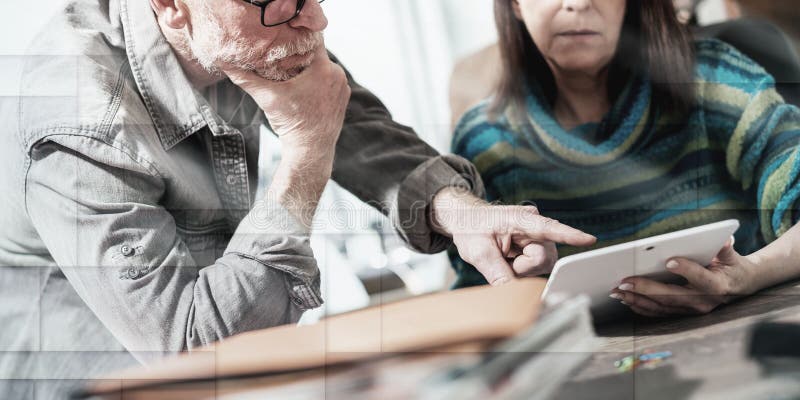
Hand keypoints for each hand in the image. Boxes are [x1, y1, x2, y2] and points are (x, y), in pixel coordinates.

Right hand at [222, 41, 350, 156]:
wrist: (310, 151)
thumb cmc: (292, 125)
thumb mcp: (267, 98)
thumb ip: (246, 79)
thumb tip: (224, 63)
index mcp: (323, 68)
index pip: (311, 39)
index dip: (296, 37)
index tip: (283, 40)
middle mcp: (338, 74)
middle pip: (317, 54)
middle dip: (301, 54)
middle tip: (283, 57)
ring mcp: (342, 86)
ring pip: (324, 67)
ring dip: (310, 68)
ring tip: (293, 73)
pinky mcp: (343, 98)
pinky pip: (330, 81)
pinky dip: (319, 81)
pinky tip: (305, 88)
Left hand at [431, 189, 596, 284]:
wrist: (466, 221)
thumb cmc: (472, 229)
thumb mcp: (478, 252)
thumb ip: (497, 272)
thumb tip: (512, 293)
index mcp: (522, 219)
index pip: (549, 229)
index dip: (570, 236)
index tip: (589, 240)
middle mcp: (536, 227)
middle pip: (544, 258)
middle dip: (523, 267)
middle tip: (502, 259)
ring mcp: (538, 237)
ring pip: (541, 265)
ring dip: (522, 268)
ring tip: (505, 256)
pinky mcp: (537, 247)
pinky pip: (536, 267)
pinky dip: (521, 268)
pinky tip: (510, 258)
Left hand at [611, 240, 758, 316]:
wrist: (739, 287)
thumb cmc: (732, 267)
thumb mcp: (733, 257)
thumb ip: (726, 249)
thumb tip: (725, 239)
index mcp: (717, 285)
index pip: (700, 278)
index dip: (686, 269)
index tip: (669, 261)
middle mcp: (703, 301)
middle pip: (671, 296)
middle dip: (646, 289)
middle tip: (624, 282)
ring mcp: (691, 310)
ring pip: (661, 307)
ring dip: (638, 300)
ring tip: (617, 292)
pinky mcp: (683, 313)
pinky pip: (659, 313)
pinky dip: (641, 307)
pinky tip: (626, 300)